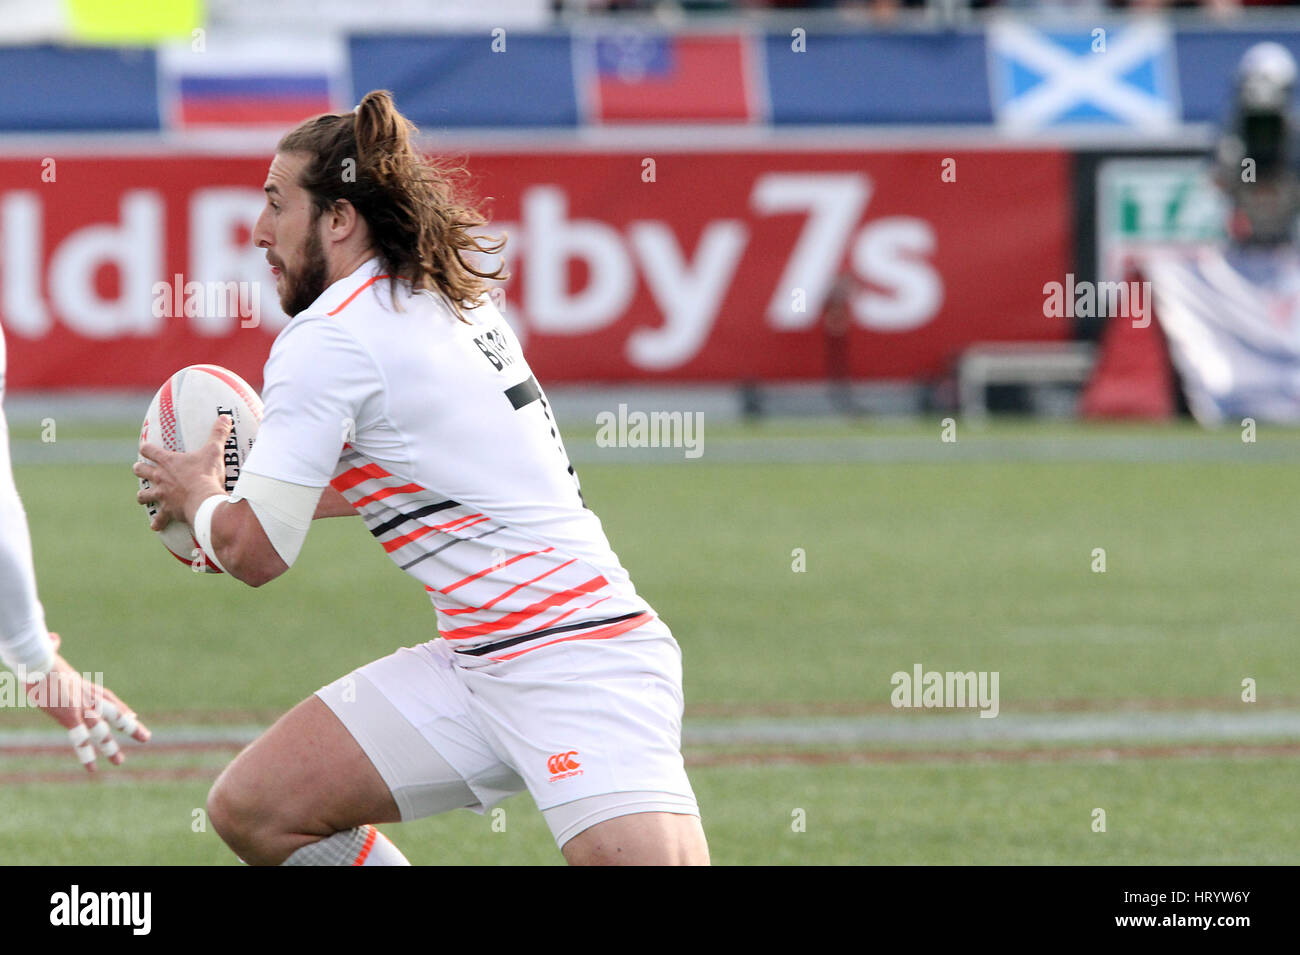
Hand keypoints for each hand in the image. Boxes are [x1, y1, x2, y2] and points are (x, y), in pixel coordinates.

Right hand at [24, 633, 150, 772]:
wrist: (37, 660)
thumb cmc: (38, 655)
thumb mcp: (50, 654)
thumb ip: (54, 648)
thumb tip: (54, 638)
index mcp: (84, 684)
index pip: (109, 697)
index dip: (121, 708)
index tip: (133, 716)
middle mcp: (88, 696)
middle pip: (114, 712)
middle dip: (130, 726)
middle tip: (147, 738)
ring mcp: (81, 706)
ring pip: (101, 729)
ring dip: (110, 746)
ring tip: (120, 761)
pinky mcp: (70, 715)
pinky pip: (81, 738)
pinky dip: (87, 753)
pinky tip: (92, 769)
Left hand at [134, 415, 232, 530]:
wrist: (204, 499)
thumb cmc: (207, 474)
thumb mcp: (214, 451)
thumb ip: (218, 433)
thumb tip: (225, 416)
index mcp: (167, 461)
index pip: (149, 450)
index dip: (146, 448)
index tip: (145, 447)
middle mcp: (159, 477)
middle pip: (140, 470)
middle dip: (139, 469)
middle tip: (141, 469)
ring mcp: (161, 495)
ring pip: (143, 495)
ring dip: (143, 495)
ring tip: (146, 496)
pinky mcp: (167, 510)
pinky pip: (159, 518)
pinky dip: (158, 522)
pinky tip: (156, 525)